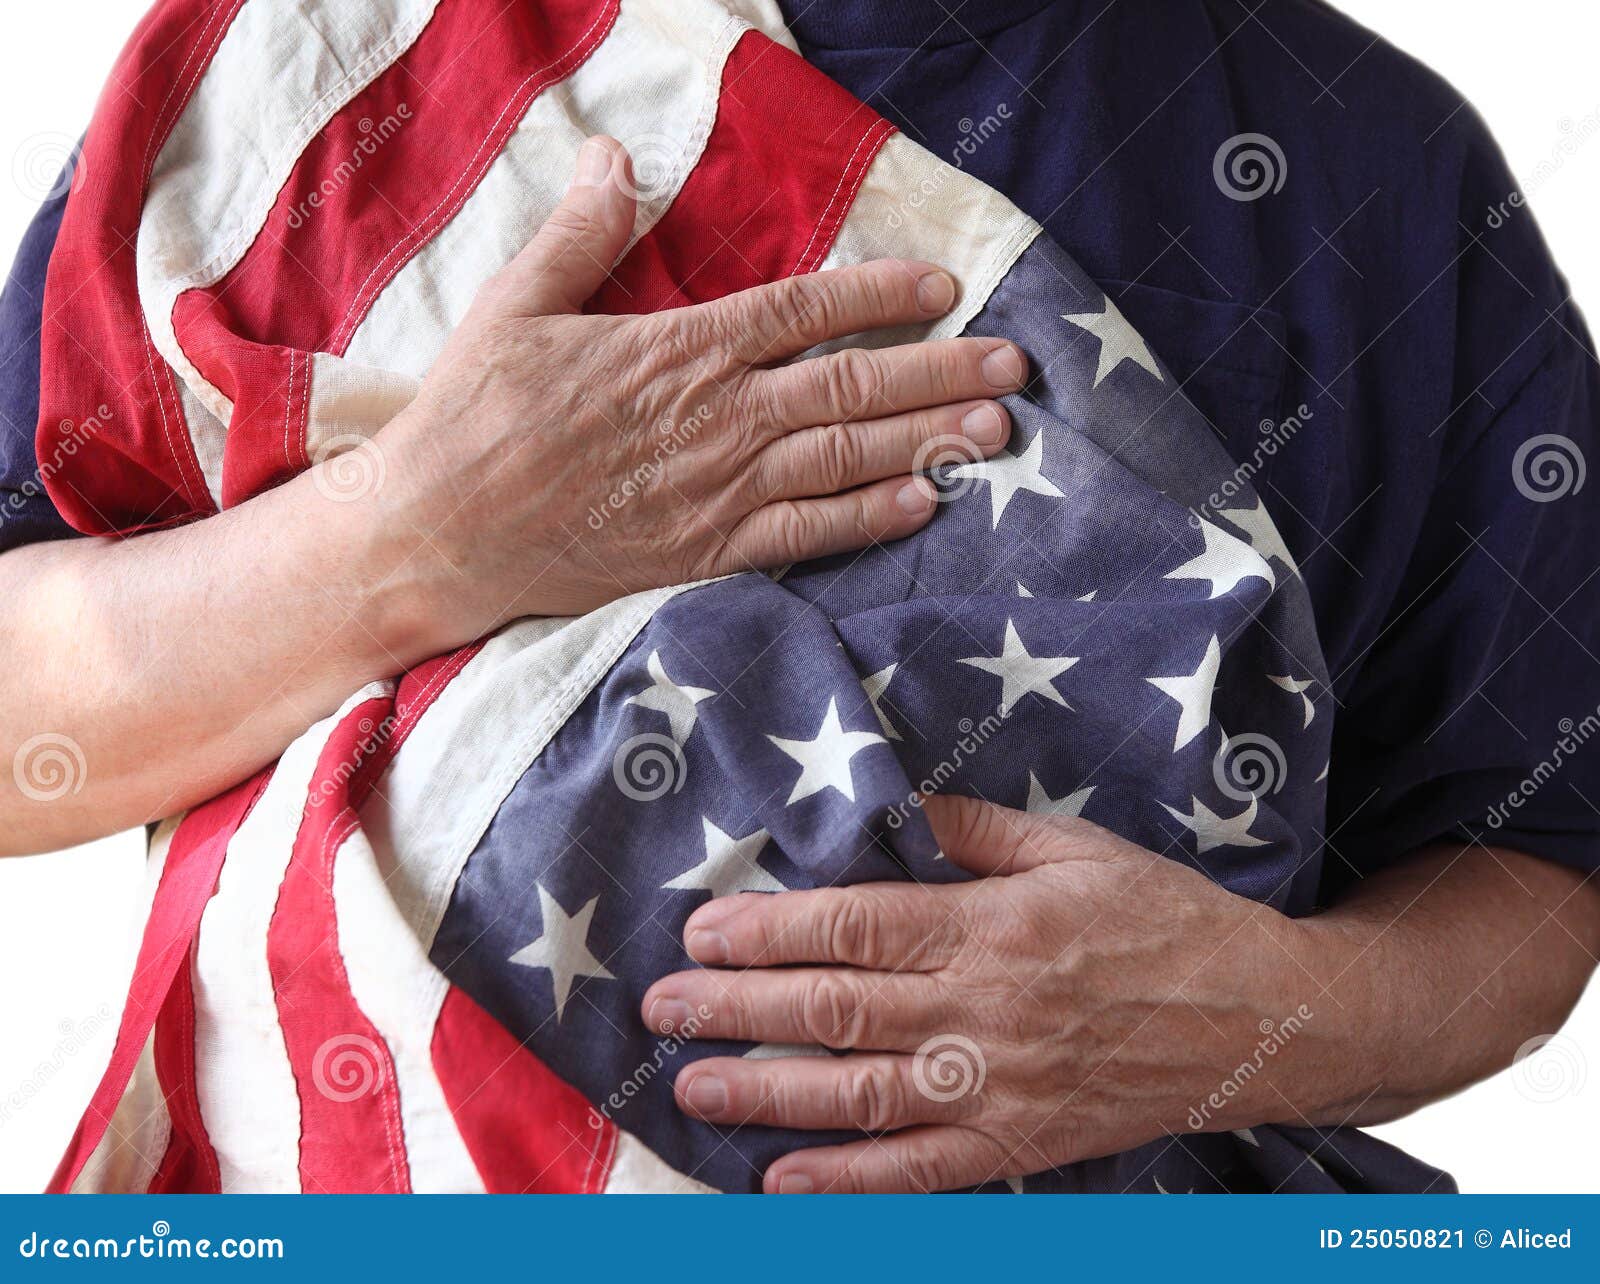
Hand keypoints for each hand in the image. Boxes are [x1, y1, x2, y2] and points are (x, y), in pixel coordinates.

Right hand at [377, 136, 1024, 638]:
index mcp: (678, 350)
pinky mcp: (706, 552)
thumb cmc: (475, 417)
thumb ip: (580, 233)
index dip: (882, 297)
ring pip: (845, 460)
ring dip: (929, 443)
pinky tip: (925, 503)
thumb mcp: (516, 305)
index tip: (943, 289)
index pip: (804, 311)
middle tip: (1014, 367)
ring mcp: (717, 491)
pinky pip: (806, 534)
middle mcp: (716, 419)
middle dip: (940, 372)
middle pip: (851, 387)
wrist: (441, 534)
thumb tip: (614, 155)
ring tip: (995, 432)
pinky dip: (870, 519)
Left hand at [643, 794, 1349, 1192]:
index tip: (703, 931)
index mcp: (991, 927)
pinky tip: (780, 1181)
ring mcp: (997, 1086)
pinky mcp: (1018, 1144)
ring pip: (859, 1093)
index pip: (853, 927)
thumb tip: (894, 808)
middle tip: (661, 1006)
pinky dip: (846, 1184)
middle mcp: (982, 1011)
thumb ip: (978, 828)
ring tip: (692, 1083)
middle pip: (836, 1010)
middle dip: (737, 1008)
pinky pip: (918, 1173)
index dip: (769, 932)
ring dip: (766, 1091)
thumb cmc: (1162, 920)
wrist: (1258, 1019)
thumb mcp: (1076, 846)